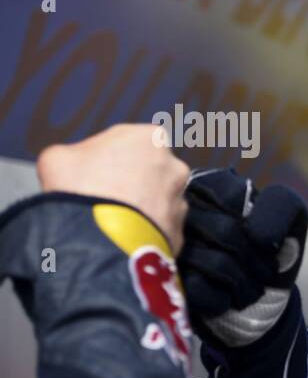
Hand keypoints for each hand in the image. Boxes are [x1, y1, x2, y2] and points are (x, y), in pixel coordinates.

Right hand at [36, 123, 189, 252]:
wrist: (100, 238)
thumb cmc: (80, 187)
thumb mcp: (58, 157)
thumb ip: (74, 155)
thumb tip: (75, 167)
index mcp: (149, 138)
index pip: (132, 143)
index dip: (110, 158)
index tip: (94, 172)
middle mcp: (174, 167)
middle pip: (149, 173)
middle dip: (130, 184)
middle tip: (104, 198)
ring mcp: (180, 202)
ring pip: (158, 203)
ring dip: (140, 210)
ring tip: (112, 222)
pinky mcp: (180, 233)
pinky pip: (159, 231)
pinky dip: (144, 234)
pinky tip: (123, 239)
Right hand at [179, 169, 307, 347]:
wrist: (259, 302)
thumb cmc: (270, 252)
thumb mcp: (289, 219)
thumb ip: (280, 207)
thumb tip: (256, 234)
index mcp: (207, 187)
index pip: (232, 196)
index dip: (258, 225)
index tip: (267, 243)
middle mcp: (179, 212)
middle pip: (225, 232)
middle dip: (256, 260)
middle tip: (265, 273)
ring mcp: (168, 247)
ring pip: (214, 263)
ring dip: (245, 284)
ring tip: (251, 289)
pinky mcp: (165, 281)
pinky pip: (198, 290)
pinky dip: (224, 300)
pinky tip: (227, 299)